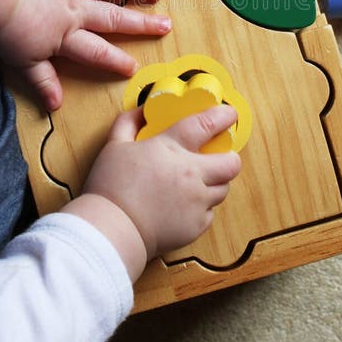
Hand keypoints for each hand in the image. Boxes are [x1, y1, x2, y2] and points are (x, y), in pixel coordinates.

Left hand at [0, 0, 170, 109]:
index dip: (116, 60)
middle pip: (113, 18)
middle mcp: (76, 9)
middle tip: (166, 25)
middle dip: (141, 24)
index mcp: (66, 35)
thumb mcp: (22, 62)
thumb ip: (43, 81)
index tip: (134, 66)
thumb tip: (56, 105)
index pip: (97, 51)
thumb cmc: (3, 27)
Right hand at [64, 105, 241, 280]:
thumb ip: (129, 122)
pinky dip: (200, 209)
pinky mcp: (196, 225)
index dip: (223, 116)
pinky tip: (182, 207)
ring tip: (197, 184)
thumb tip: (142, 110)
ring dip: (215, 184)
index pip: (207, 124)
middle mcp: (191, 174)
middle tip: (220, 158)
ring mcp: (197, 201)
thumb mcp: (114, 145)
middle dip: (230, 158)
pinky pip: (209, 213)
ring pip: (223, 189)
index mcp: (171, 149)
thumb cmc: (111, 188)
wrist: (112, 230)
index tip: (228, 114)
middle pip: (231, 163)